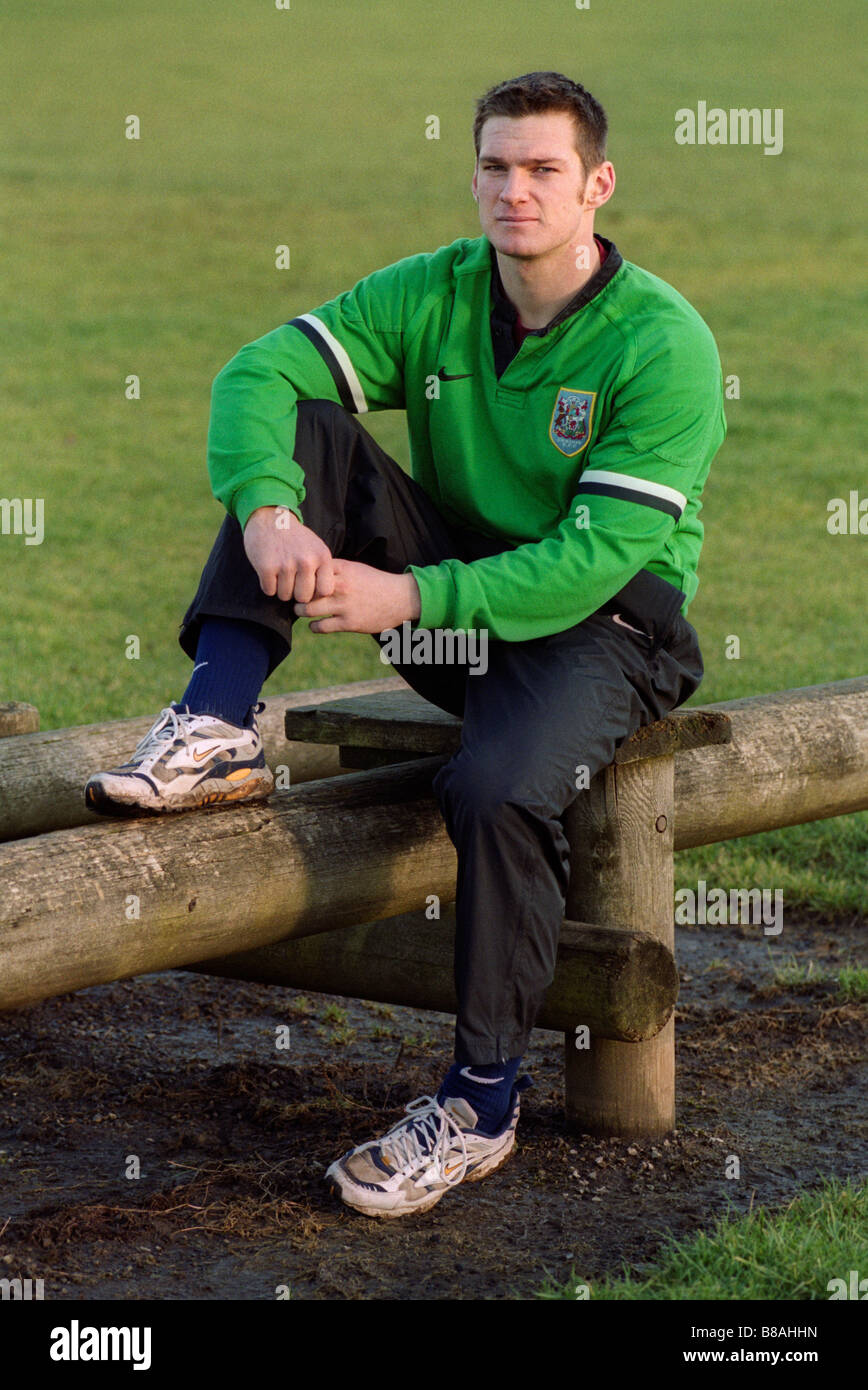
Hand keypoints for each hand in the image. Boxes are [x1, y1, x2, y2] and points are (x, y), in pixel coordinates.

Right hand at [243, 506, 333, 602]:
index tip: (308, 585)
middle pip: (303, 598)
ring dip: (280, 589)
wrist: (270, 519)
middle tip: (291, 581)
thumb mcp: (317, 548)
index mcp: (322, 557)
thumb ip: (323, 570)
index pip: (325, 591)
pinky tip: (269, 572)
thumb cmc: (296, 538)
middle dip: (296, 593)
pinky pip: (269, 591)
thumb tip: (324, 598)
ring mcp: (286, 564)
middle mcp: (306, 561)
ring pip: (284, 596)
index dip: (315, 593)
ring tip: (280, 574)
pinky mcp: (266, 567)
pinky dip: (268, 585)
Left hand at [293, 558, 421, 633]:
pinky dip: (314, 626)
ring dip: (300, 611)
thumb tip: (312, 571)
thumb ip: (335, 569)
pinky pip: (321, 626)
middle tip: (294, 598)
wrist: (400, 598)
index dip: (300, 575)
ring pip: (308, 609)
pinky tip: (314, 624)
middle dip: (296, 594)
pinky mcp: (350, 623)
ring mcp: (345, 605)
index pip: (309, 570)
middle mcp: (341, 586)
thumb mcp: (356, 568)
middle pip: (305, 589)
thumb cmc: (376, 582)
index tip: (296, 580)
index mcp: (342, 569)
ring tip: (301, 611)